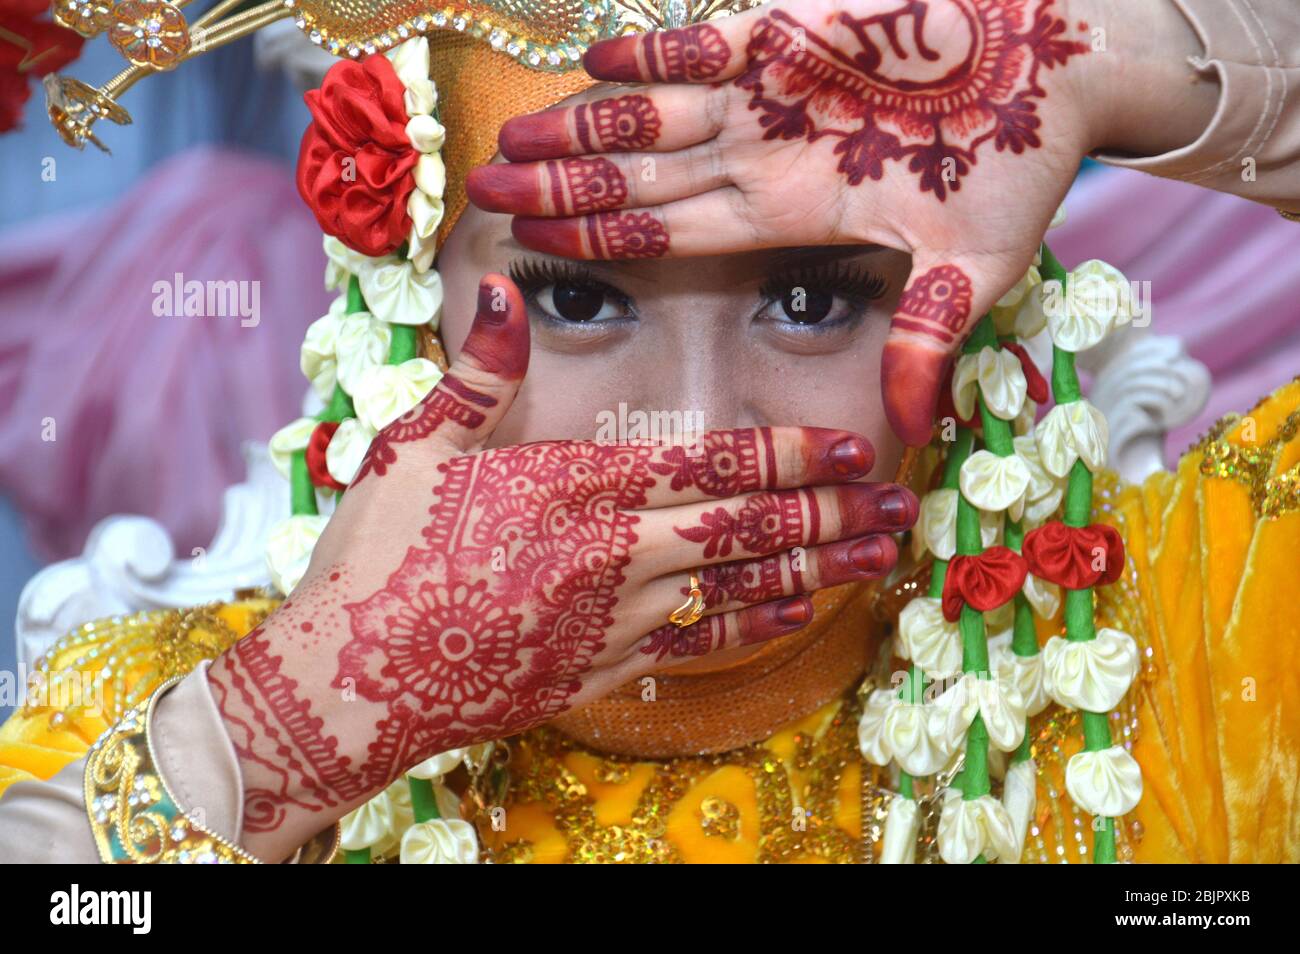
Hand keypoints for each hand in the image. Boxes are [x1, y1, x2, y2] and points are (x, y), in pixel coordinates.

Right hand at [206, 272, 917, 858]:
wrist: (348, 686)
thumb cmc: (375, 560)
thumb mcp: (413, 451)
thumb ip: (477, 375)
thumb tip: (499, 290)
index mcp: (570, 491)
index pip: (706, 467)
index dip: (787, 458)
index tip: (848, 448)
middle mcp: (609, 558)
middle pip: (745, 531)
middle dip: (830, 514)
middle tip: (896, 503)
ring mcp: (611, 623)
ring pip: (739, 590)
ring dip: (816, 570)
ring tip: (878, 558)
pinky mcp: (600, 671)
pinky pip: (700, 645)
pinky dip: (755, 623)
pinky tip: (798, 611)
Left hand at [466, 0, 1206, 444]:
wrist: (1058, 67)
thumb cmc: (1016, 168)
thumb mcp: (968, 268)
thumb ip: (924, 337)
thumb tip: (912, 430)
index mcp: (786, 213)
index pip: (670, 232)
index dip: (600, 239)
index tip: (533, 247)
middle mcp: (760, 157)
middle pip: (638, 177)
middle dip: (561, 186)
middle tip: (483, 191)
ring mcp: (769, 95)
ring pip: (652, 113)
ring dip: (582, 124)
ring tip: (514, 133)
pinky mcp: (792, 33)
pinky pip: (706, 43)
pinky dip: (653, 50)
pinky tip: (596, 59)